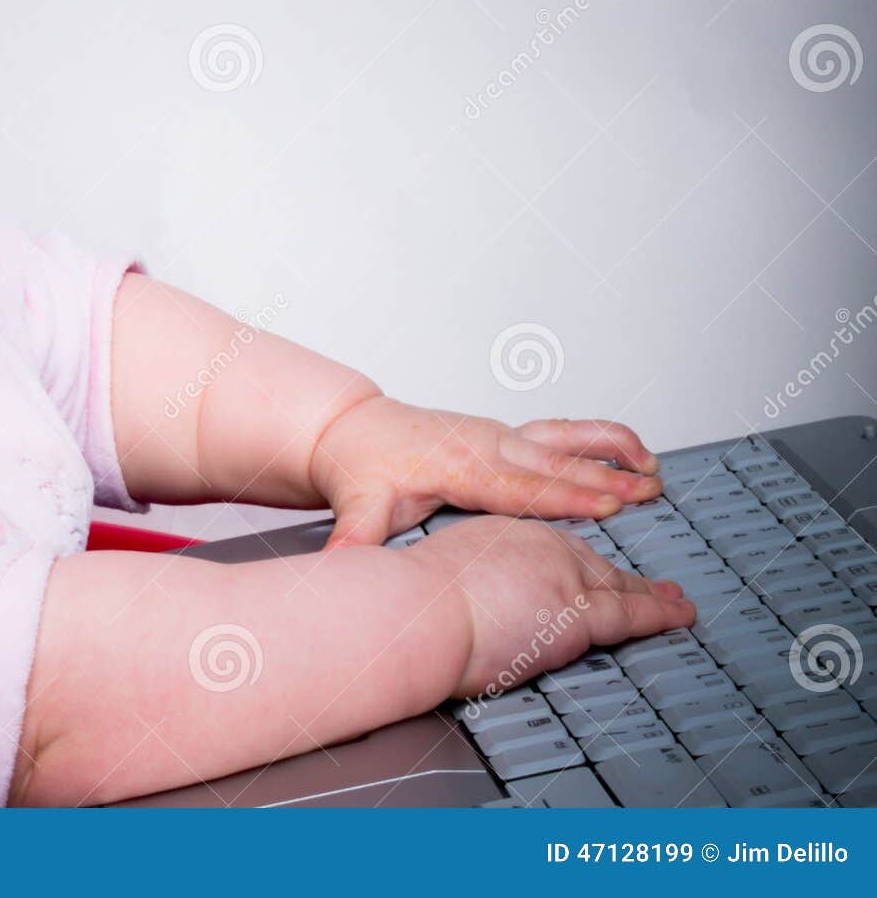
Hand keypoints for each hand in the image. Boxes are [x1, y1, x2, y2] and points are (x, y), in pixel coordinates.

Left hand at [310, 396, 662, 547]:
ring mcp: (495, 436)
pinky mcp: (502, 435)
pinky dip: (595, 438)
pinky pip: (557, 433)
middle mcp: (482, 445)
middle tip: (646, 491)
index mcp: (456, 466)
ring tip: (653, 466)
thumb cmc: (360, 467)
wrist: (351, 431)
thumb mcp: (356, 505)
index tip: (602, 504)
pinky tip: (631, 449)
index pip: (517, 485)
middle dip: (600, 477)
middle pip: (551, 463)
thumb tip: (340, 561)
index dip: (561, 495)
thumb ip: (355, 537)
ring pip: (561, 441)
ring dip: (608, 451)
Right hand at [403, 515, 695, 700]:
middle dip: (622, 577)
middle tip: (649, 585)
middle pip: (591, 565)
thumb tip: (459, 605)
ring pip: (617, 589)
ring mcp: (560, 579)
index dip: (578, 564)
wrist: (416, 611)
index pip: (553, 551)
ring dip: (650, 597)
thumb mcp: (436, 573)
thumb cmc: (411, 600)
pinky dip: (659, 614)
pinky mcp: (575, 614)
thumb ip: (464, 584)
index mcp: (504, 535)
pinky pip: (630, 615)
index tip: (588, 570)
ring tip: (675, 603)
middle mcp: (537, 549)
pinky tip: (679, 614)